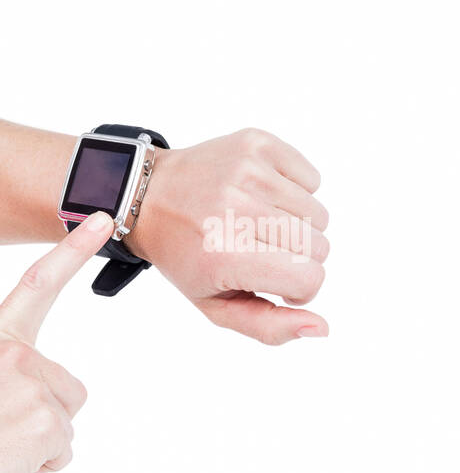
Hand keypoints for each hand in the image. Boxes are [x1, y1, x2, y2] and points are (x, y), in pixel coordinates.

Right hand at [0, 213, 109, 472]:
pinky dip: (39, 466)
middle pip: (68, 388)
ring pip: (66, 421)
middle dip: (44, 418)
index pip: (36, 286)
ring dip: (39, 444)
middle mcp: (15, 354)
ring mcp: (33, 384)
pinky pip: (63, 450)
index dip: (71, 251)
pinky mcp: (48, 420)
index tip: (102, 219)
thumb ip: (3, 379)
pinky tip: (1, 464)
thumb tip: (43, 406)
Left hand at [128, 128, 329, 344]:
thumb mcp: (214, 304)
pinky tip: (258, 197)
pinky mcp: (256, 144)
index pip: (308, 277)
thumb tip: (322, 328)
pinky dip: (295, 193)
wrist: (149, 197)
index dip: (300, 287)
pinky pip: (311, 179)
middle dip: (298, 257)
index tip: (276, 282)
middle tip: (261, 251)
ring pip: (318, 214)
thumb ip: (267, 326)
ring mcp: (245, 172)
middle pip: (318, 245)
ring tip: (256, 224)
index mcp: (222, 256)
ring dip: (296, 225)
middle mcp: (234, 210)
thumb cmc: (185, 256)